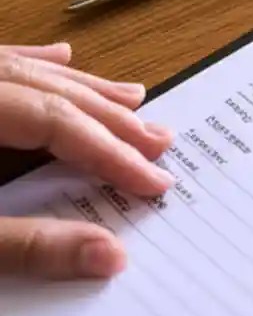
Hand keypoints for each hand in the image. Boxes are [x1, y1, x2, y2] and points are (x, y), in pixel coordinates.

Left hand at [0, 43, 171, 278]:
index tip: (154, 182)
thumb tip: (113, 258)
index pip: (56, 121)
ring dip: (83, 88)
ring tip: (134, 98)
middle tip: (162, 140)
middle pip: (51, 93)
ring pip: (28, 72)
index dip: (109, 152)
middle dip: (110, 118)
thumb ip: (28, 247)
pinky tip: (59, 56)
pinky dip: (32, 62)